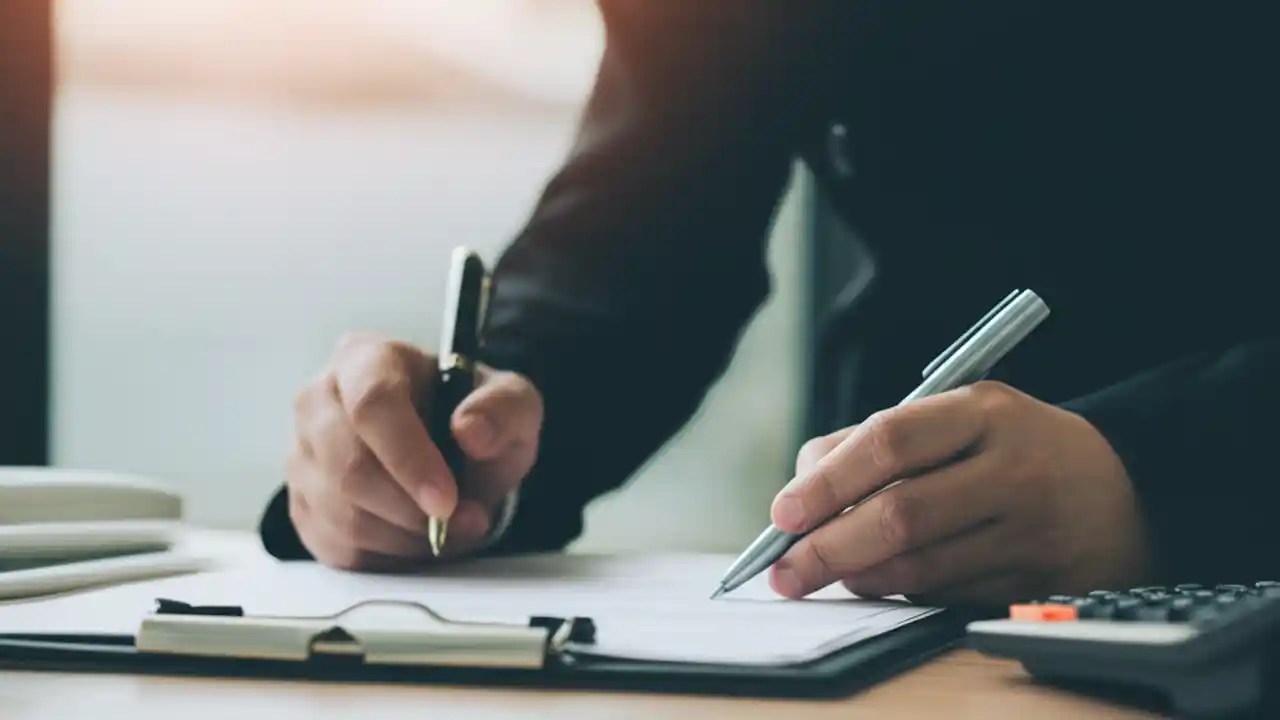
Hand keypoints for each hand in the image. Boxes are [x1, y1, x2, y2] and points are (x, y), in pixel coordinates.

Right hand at [287, 332, 542, 569]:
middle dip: (413, 510)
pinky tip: (418, 535)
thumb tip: (472, 432)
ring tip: (449, 528)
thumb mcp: (510, 403)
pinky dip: (388, 554)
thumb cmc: (472, 418)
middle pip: (349, 468)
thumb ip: (503, 409)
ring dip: (407, 536)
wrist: (451, 452)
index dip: (408, 457)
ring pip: (343, 516)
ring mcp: (302, 455)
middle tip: (464, 521)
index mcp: (365, 359)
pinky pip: (338, 547)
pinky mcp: (302, 505)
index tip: (446, 499)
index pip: (372, 404)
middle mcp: (318, 400)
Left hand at [769, 381, 1151, 605]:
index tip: (783, 513)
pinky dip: (903, 593)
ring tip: (827, 573)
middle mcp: (1012, 470)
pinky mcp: (1038, 583)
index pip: (890, 441)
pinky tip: (883, 582)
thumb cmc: (1014, 448)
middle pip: (901, 516)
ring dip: (860, 577)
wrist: (1127, 490)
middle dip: (829, 548)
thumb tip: (802, 484)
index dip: (828, 481)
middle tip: (785, 570)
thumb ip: (879, 440)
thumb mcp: (961, 417)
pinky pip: (948, 597)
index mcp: (984, 412)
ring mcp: (1031, 533)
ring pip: (921, 568)